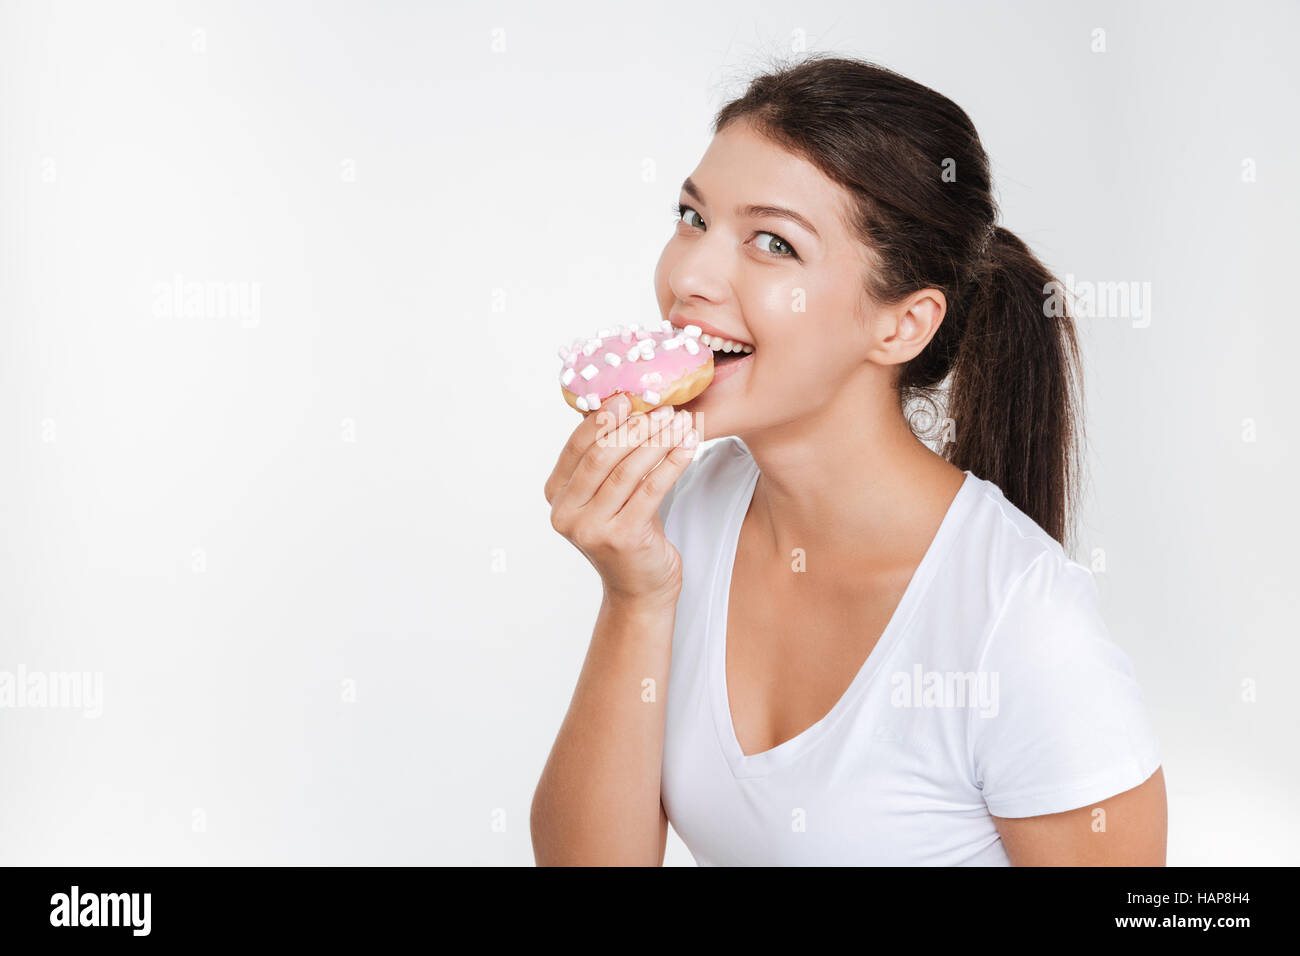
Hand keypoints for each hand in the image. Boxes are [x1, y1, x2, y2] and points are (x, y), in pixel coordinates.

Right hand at [544, 394, 698, 607]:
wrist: (640, 589)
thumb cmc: (627, 534)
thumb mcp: (607, 496)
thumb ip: (606, 461)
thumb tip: (623, 404)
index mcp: (556, 496)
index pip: (577, 447)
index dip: (602, 419)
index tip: (628, 397)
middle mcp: (566, 514)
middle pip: (601, 456)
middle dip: (635, 427)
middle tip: (662, 407)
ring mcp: (591, 529)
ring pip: (627, 471)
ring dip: (658, 441)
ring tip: (681, 422)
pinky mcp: (622, 539)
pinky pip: (651, 490)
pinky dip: (672, 463)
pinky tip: (688, 446)